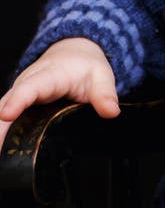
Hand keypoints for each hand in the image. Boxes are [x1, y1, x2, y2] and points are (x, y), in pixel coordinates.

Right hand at [0, 37, 119, 150]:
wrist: (74, 52)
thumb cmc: (84, 65)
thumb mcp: (101, 75)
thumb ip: (105, 94)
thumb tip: (111, 112)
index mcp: (49, 75)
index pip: (30, 88)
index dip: (17, 102)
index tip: (6, 115)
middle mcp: (28, 83)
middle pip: (7, 103)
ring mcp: (19, 93)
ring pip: (1, 111)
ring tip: (0, 156)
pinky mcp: (16, 102)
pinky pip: (3, 118)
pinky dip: (1, 132)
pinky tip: (2, 152)